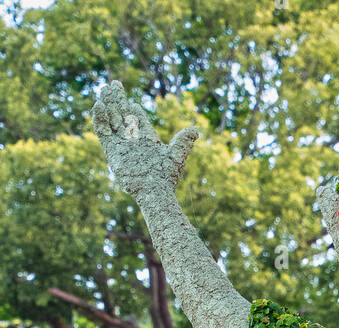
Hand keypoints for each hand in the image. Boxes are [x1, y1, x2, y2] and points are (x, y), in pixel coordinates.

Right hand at [91, 80, 197, 199]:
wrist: (153, 190)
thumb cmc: (166, 177)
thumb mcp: (177, 155)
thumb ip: (183, 141)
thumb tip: (196, 129)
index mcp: (147, 140)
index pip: (139, 120)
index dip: (134, 110)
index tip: (132, 101)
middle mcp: (133, 141)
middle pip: (123, 115)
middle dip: (118, 100)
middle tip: (113, 84)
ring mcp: (121, 145)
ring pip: (112, 120)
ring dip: (108, 104)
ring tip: (104, 89)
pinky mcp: (111, 150)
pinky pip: (103, 132)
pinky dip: (100, 119)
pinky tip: (99, 105)